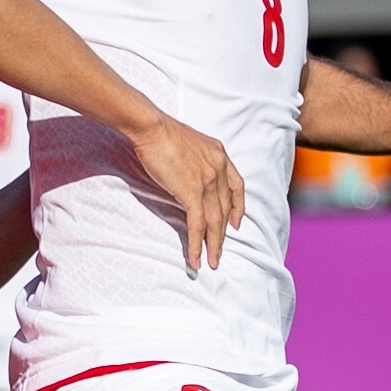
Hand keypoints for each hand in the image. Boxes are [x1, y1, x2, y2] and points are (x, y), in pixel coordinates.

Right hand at [127, 115, 244, 270]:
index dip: (238, 208)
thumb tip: (190, 175)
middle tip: (219, 252)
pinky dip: (197, 244)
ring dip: (213, 246)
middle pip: (225, 209)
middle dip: (223, 234)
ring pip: (215, 221)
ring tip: (212, 263)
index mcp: (220, 155)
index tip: (237, 223)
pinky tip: (196, 259)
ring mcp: (208, 181)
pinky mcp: (192, 192)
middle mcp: (219, 169)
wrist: (152, 127)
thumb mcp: (190, 144)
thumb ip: (196, 160)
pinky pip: (198, 225)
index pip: (237, 187)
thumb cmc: (162, 133)